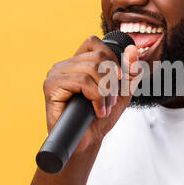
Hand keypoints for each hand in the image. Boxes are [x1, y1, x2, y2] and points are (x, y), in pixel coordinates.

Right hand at [42, 37, 142, 157]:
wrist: (86, 142)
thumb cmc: (100, 118)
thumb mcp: (122, 91)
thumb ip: (130, 71)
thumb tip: (132, 49)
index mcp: (76, 63)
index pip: (94, 42)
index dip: (111, 58)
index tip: (117, 81)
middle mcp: (63, 65)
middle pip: (97, 56)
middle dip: (111, 80)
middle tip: (111, 101)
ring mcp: (55, 74)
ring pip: (92, 68)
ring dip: (105, 92)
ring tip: (104, 108)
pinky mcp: (51, 86)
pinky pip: (82, 82)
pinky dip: (96, 97)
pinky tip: (97, 111)